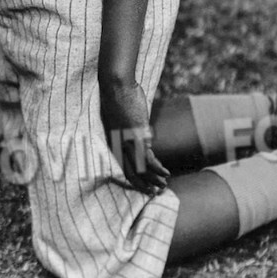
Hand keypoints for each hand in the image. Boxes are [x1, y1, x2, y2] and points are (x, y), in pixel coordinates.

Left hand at [99, 77, 169, 194]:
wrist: (115, 84)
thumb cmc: (117, 96)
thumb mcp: (119, 116)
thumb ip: (126, 127)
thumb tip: (140, 133)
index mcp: (111, 140)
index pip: (121, 165)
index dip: (132, 177)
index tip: (141, 185)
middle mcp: (116, 144)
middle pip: (130, 171)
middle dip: (142, 184)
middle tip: (153, 192)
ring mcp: (126, 141)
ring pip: (140, 168)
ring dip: (153, 180)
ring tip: (163, 187)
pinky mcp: (136, 136)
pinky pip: (148, 158)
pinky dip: (157, 169)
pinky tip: (166, 174)